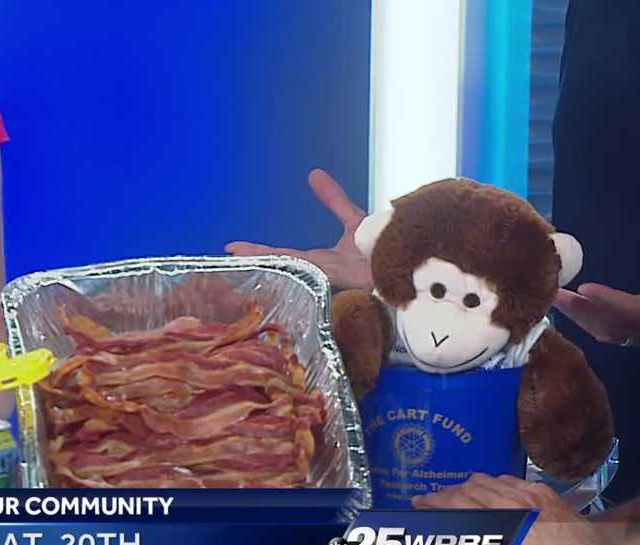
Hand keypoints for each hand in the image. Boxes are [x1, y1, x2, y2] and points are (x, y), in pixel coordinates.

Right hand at [226, 169, 372, 289]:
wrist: (409, 261)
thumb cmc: (384, 250)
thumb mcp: (353, 220)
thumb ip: (333, 200)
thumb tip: (313, 174)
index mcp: (321, 261)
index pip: (283, 256)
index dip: (258, 250)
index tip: (232, 246)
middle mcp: (325, 271)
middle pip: (284, 263)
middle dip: (258, 257)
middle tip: (230, 251)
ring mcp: (338, 275)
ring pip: (300, 269)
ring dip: (275, 262)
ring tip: (247, 256)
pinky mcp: (355, 276)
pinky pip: (327, 270)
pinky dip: (307, 265)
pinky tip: (288, 260)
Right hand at [413, 474, 604, 544]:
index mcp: (497, 526)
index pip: (457, 504)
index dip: (435, 502)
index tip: (420, 503)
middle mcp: (509, 504)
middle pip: (470, 488)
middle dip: (448, 492)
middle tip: (437, 499)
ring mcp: (529, 496)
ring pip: (490, 480)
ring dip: (471, 485)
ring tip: (462, 491)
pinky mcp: (546, 494)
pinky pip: (514, 480)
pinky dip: (498, 482)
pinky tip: (497, 486)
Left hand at [553, 202, 639, 349]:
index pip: (635, 309)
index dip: (608, 300)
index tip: (584, 288)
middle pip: (612, 326)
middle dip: (581, 311)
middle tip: (553, 294)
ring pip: (610, 334)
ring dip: (583, 319)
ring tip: (559, 301)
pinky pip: (616, 336)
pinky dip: (594, 324)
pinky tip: (580, 312)